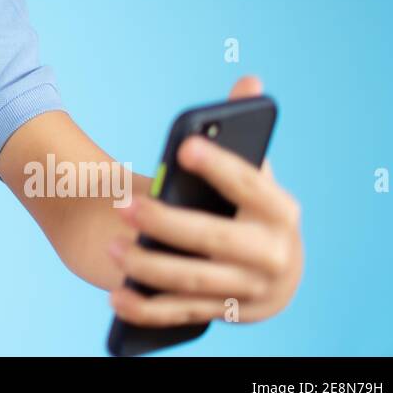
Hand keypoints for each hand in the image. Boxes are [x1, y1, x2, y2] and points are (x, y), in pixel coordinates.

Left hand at [107, 75, 303, 327]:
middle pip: (214, 238)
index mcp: (281, 212)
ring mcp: (249, 290)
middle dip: (167, 223)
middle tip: (123, 206)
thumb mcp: (256, 176)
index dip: (220, 165)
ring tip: (112, 246)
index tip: (184, 147)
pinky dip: (147, 308)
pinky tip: (116, 297)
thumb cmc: (254, 211)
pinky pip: (181, 314)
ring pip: (194, 280)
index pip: (250, 184)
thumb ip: (244, 133)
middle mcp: (272, 255)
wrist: (276, 273)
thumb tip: (248, 78)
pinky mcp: (224, 314)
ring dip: (149, 266)